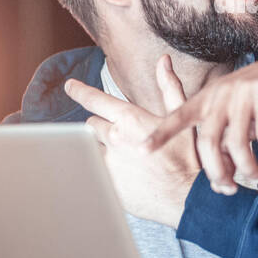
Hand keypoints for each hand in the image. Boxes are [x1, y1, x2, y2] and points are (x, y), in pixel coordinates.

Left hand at [64, 55, 202, 227]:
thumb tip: (163, 60)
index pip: (95, 99)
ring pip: (91, 147)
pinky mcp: (104, 182)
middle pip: (92, 124)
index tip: (70, 86)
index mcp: (130, 119)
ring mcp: (107, 162)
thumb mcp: (179, 118)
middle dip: (103, 127)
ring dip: (102, 149)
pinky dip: (103, 168)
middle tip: (124, 139)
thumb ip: (168, 86)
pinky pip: (94, 168)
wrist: (186, 197)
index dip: (80, 90)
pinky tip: (125, 176)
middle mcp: (114, 138)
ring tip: (126, 160)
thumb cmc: (187, 157)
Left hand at [143, 44, 257, 194]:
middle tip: (229, 190)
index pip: (179, 116)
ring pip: (238, 143)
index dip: (161, 133)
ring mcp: (245, 93)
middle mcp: (222, 93)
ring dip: (249, 168)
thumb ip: (225, 135)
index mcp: (209, 97)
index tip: (143, 150)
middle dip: (217, 173)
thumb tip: (223, 173)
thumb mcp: (238, 110)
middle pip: (209, 142)